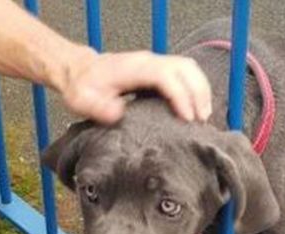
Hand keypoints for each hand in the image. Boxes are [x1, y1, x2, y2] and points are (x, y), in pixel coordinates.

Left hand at [54, 50, 212, 124]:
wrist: (80, 71)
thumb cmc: (84, 87)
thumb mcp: (82, 100)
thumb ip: (98, 108)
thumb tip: (119, 113)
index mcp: (134, 68)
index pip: (165, 76)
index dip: (180, 96)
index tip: (187, 119)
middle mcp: (148, 61)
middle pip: (185, 69)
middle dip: (198, 95)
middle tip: (200, 122)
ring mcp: (156, 62)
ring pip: (190, 69)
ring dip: (201, 91)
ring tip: (203, 117)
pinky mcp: (160, 68)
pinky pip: (187, 72)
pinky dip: (197, 88)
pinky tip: (197, 107)